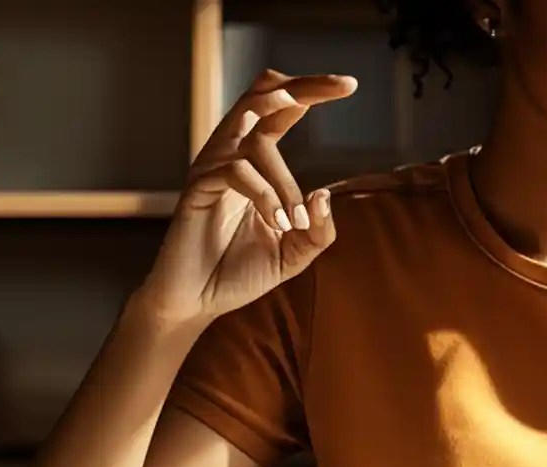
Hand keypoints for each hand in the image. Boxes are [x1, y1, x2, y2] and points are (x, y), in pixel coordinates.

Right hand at [135, 68, 357, 325]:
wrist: (200, 301)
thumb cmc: (242, 272)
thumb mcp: (295, 252)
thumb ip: (318, 229)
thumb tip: (324, 195)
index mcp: (256, 161)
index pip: (281, 109)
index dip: (311, 90)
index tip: (349, 85)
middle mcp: (232, 155)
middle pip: (262, 98)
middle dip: (303, 87)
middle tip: (341, 86)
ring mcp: (212, 169)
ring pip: (255, 140)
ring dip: (286, 182)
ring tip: (295, 224)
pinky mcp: (196, 189)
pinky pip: (235, 172)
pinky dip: (265, 196)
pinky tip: (276, 224)